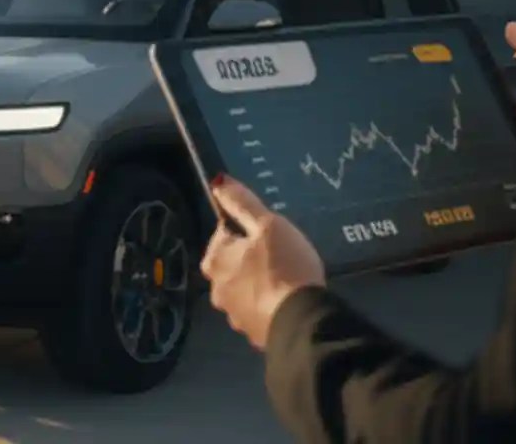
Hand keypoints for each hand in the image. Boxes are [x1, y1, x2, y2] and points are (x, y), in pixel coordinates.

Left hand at [201, 174, 324, 350]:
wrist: (302, 322)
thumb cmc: (284, 265)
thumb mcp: (267, 224)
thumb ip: (242, 202)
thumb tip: (217, 182)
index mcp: (214, 259)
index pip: (225, 233)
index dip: (249, 231)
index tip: (270, 236)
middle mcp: (215, 288)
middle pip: (232, 263)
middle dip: (251, 259)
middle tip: (281, 257)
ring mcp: (232, 314)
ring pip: (244, 289)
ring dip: (258, 284)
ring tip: (287, 281)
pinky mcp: (250, 333)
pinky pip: (257, 311)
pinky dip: (268, 305)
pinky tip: (287, 302)